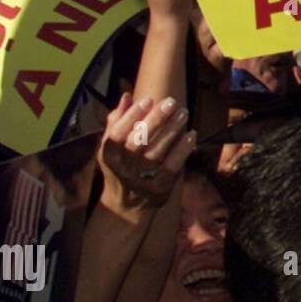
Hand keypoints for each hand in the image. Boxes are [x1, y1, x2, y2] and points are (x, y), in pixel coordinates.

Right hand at [97, 92, 196, 213]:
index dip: (132, 116)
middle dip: (156, 119)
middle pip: (139, 141)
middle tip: (172, 101)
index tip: (148, 99)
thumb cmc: (120, 166)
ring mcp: (141, 179)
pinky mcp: (159, 188)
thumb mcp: (112, 146)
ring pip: (157, 152)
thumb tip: (127, 96)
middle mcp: (123, 168)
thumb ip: (117, 121)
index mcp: (109, 155)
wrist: (127, 205)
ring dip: (172, 130)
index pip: (118, 133)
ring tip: (183, 113)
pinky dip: (182, 150)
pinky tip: (191, 135)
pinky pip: (172, 166)